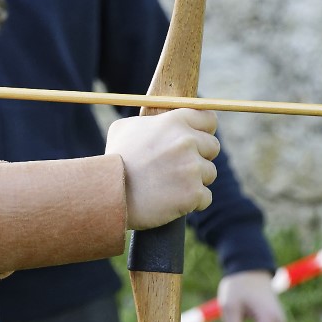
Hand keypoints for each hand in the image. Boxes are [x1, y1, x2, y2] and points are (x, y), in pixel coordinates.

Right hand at [104, 108, 219, 229]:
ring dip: (194, 181)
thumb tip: (162, 121)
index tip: (196, 141)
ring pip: (209, 174)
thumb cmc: (114, 160)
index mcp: (174, 122)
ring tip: (169, 186)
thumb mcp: (124, 129)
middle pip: (213, 147)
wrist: (107, 194)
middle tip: (177, 168)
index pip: (209, 120)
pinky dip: (191, 202)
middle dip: (199, 157)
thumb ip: (150, 122)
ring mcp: (192, 168)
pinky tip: (172, 201)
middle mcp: (186, 141)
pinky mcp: (193, 193)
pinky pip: (205, 198)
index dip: (203, 131)